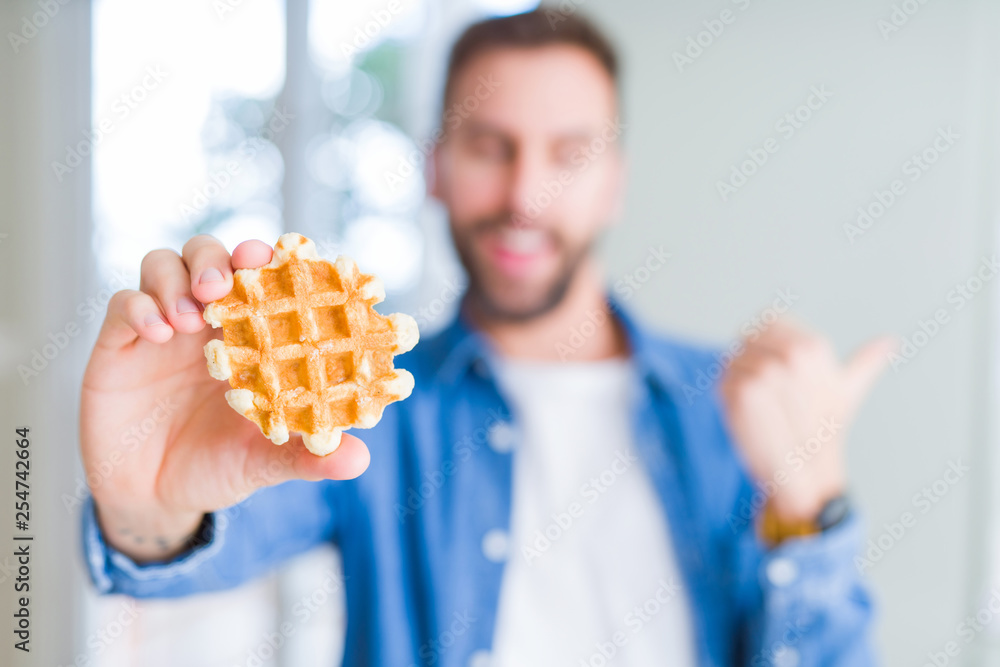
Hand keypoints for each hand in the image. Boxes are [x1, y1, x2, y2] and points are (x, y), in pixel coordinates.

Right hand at [80, 235, 369, 561]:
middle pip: (210, 256)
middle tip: (224, 284)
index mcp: (248, 336)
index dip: (270, 261)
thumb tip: (359, 458)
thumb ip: (307, 456)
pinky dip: (140, 307)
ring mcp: (162, 326)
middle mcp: (206, 321)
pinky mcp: (119, 342)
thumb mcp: (264, 462)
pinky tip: (157, 333)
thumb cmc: (218, 467)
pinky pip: (123, 304)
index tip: (280, 259)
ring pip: (163, 265)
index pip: (260, 280)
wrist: (153, 497)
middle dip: (219, 258)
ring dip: (177, 279)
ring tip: (191, 316)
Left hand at [718, 319, 893, 521]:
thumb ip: (865, 363)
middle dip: (748, 360)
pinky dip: (727, 394)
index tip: (769, 369)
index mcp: (813, 346)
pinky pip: (725, 381)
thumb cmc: (826, 429)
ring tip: (756, 404)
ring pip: (734, 359)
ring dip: (737, 378)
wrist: (807, 472)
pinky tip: (743, 411)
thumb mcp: (847, 390)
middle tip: (762, 392)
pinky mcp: (745, 392)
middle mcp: (792, 354)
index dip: (761, 343)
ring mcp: (767, 372)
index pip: (766, 320)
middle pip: (747, 338)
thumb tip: (890, 342)